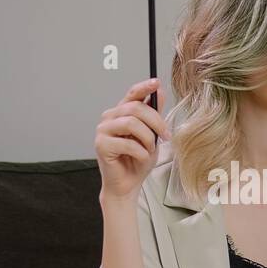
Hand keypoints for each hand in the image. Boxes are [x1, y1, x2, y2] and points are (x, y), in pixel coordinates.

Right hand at [94, 77, 170, 200]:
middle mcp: (110, 118)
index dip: (144, 87)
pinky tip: (141, 158)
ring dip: (148, 139)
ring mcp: (103, 131)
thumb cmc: (138, 160)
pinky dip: (141, 152)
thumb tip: (160, 91)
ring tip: (150, 150)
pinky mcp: (101, 145)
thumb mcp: (152, 135)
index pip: (132, 94)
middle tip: (165, 136)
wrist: (128, 184)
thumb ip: (154, 114)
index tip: (156, 82)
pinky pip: (128, 143)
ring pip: (132, 123)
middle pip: (136, 108)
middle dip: (156, 122)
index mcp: (121, 112)